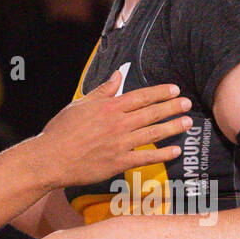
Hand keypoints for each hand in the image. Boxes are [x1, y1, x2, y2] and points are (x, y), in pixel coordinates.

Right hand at [33, 71, 190, 187]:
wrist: (52, 158)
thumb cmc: (61, 131)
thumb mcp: (80, 104)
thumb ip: (103, 91)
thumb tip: (118, 76)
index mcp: (108, 107)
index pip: (141, 96)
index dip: (160, 92)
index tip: (174, 89)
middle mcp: (118, 124)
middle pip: (152, 113)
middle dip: (172, 107)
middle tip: (187, 104)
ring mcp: (120, 144)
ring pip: (153, 133)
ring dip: (173, 127)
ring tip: (188, 123)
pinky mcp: (119, 163)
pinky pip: (146, 157)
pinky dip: (163, 154)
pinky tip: (175, 150)